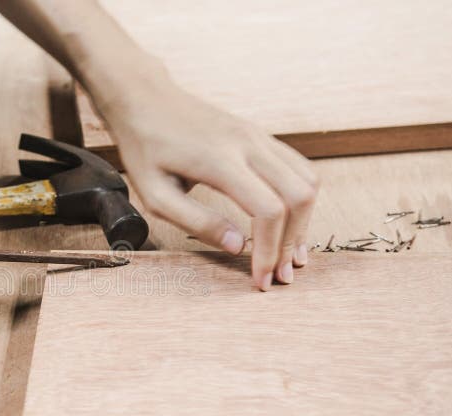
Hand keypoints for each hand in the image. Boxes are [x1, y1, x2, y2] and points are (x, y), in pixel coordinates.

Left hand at [101, 76, 319, 289]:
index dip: (271, 250)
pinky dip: (300, 200)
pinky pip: (298, 168)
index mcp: (220, 160)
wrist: (145, 99)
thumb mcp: (156, 194)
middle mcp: (248, 143)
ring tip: (289, 254)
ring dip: (303, 222)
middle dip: (294, 242)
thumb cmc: (145, 147)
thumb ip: (197, 222)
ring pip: (307, 181)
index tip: (261, 279)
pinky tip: (287, 224)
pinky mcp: (260, 136)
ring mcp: (259, 136)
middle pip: (299, 196)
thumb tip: (240, 247)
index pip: (268, 210)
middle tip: (281, 274)